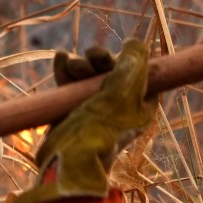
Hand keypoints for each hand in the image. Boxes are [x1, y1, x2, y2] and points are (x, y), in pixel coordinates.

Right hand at [13, 38, 155, 202]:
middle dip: (99, 61)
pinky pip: (70, 83)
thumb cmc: (102, 127)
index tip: (115, 57)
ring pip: (88, 75)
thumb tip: (136, 43)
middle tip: (93, 59)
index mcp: (141, 105)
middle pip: (112, 70)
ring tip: (71, 66)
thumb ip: (135, 64)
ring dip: (80, 65)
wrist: (71, 159)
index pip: (140, 73)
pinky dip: (65, 70)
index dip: (128, 60)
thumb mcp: (125, 91)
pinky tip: (60, 58)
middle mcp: (120, 106)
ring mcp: (95, 108)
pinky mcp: (72, 110)